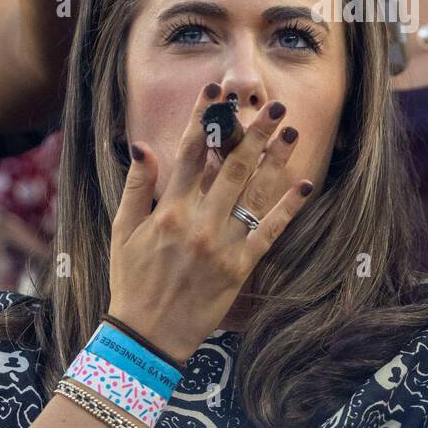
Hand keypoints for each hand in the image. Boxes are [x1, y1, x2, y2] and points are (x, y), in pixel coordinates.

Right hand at [107, 86, 313, 366]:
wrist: (147, 336)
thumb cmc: (131, 281)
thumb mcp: (122, 232)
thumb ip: (136, 187)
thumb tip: (142, 145)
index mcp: (168, 211)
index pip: (187, 153)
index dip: (202, 118)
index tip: (215, 92)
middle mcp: (198, 223)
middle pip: (230, 166)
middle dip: (252, 132)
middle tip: (271, 105)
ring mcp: (222, 245)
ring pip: (254, 193)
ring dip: (275, 160)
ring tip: (290, 131)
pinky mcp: (241, 267)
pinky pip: (269, 231)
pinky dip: (288, 207)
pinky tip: (304, 183)